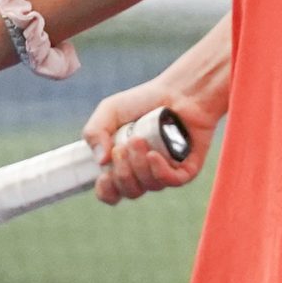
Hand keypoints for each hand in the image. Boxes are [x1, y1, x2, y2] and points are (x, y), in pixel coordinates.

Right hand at [83, 76, 221, 205]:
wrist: (178, 90)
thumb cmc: (144, 100)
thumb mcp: (110, 111)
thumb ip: (95, 131)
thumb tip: (100, 161)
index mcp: (123, 163)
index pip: (111, 192)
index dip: (106, 191)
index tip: (104, 176)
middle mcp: (144, 172)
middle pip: (129, 191)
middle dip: (122, 173)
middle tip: (123, 147)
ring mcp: (165, 171)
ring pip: (149, 185)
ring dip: (139, 165)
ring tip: (139, 139)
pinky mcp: (186, 169)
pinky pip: (171, 181)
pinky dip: (160, 171)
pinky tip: (153, 155)